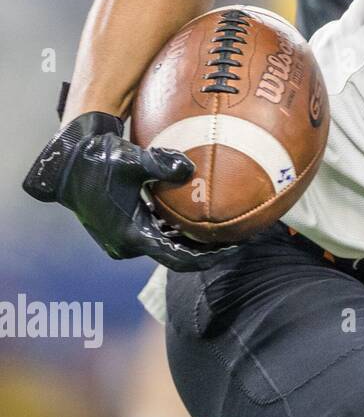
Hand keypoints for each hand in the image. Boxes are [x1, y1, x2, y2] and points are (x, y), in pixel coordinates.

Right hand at [23, 111, 235, 271]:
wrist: (70, 160)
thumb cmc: (101, 158)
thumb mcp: (134, 159)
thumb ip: (163, 165)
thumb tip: (189, 169)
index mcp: (132, 235)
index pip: (179, 258)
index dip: (209, 257)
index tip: (234, 248)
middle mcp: (128, 244)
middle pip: (178, 257)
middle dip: (208, 250)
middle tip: (240, 238)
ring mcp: (124, 240)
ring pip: (169, 248)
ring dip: (195, 243)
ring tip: (227, 232)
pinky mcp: (125, 231)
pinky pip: (159, 238)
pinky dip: (179, 233)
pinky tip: (203, 222)